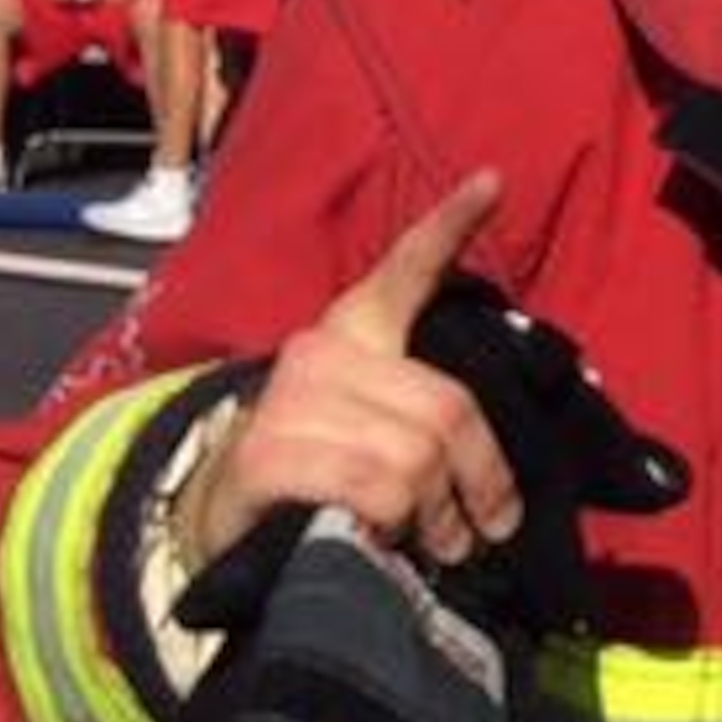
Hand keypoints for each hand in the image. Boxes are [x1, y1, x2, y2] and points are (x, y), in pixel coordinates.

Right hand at [179, 173, 519, 581]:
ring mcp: (290, 400)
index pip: (405, 271)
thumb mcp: (376, 432)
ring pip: (414, 458)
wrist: (222, 520)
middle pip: (445, 410)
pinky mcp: (267, 454)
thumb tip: (499, 494)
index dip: (448, 226)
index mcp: (353, 333)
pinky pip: (369, 485)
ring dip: (434, 516)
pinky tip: (382, 537)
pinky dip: (390, 521)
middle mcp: (320, 353)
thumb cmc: (318, 470)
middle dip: (476, 481)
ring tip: (431, 541)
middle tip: (479, 529)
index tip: (490, 181)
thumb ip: (430, 424)